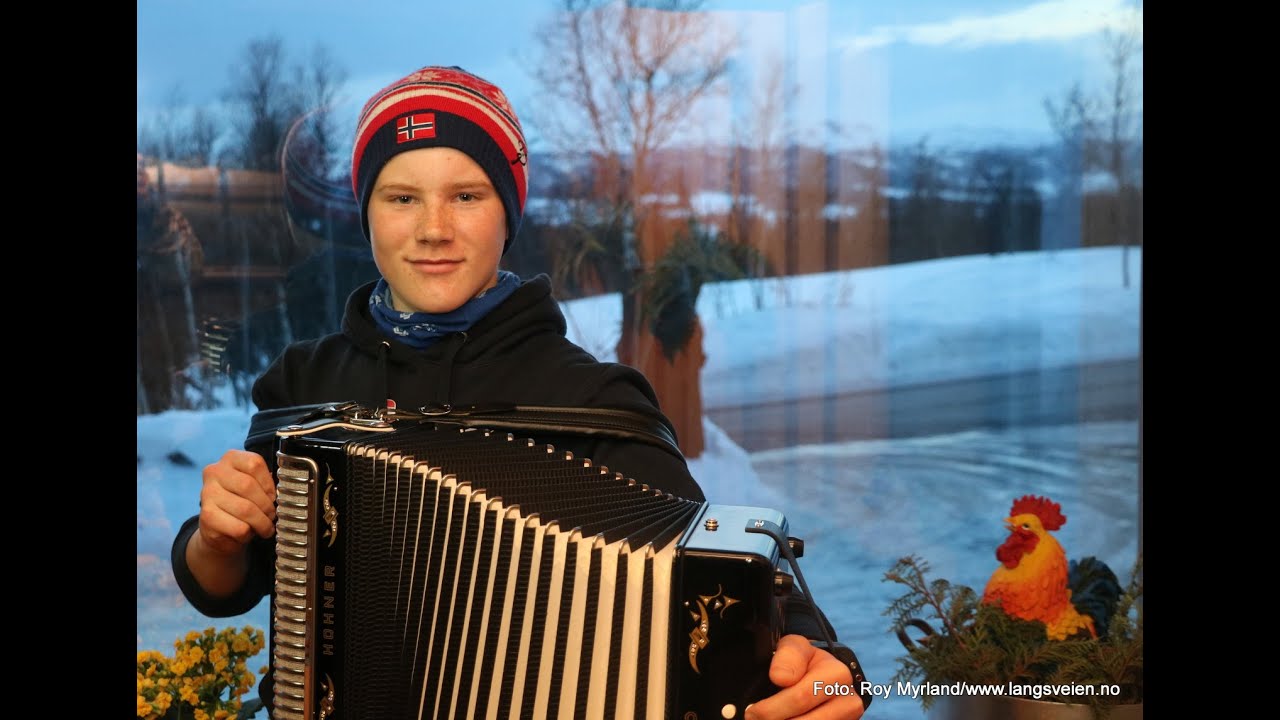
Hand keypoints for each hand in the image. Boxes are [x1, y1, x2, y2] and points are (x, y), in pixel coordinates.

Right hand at [197, 449, 276, 555]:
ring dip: (261, 523)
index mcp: (230, 459)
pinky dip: (248, 534)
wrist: (217, 528)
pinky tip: (248, 533)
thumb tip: (280, 495)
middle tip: (271, 515)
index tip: (274, 496)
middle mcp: (215, 472)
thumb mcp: (252, 486)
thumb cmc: (240, 502)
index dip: (268, 483)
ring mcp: (207, 494)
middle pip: (248, 486)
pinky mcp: (206, 516)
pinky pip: (238, 527)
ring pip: (245, 509)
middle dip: (266, 505)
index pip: (254, 463)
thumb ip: (263, 484)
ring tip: (265, 527)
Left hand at [743, 634, 864, 719]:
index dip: (771, 709)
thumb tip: (781, 678)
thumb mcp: (794, 647)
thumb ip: (788, 656)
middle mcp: (849, 700)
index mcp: (838, 675)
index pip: (801, 697)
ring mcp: (848, 719)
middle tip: (753, 718)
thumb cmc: (803, 662)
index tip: (752, 711)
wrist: (822, 676)